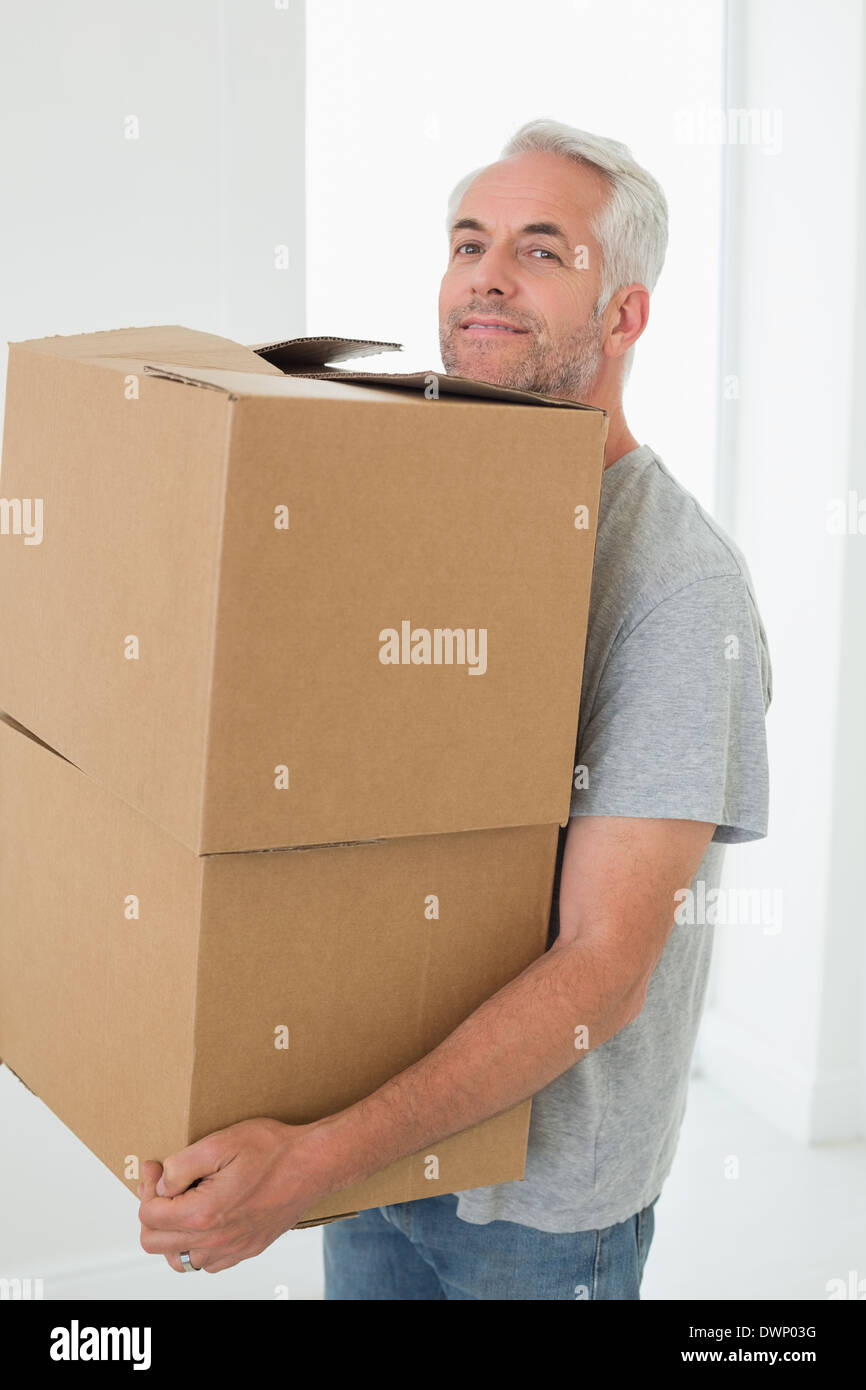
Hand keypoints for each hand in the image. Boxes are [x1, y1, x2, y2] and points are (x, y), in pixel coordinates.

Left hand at [137, 1116, 328, 1273]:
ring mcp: (231, 1249)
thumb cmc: (273, 1151)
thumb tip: (160, 1183)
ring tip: (181, 1204)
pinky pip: (206, 1264)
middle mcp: (215, 1240)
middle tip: (165, 1183)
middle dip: (152, 1210)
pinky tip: (205, 1219)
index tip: (156, 1166)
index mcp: (203, 1214)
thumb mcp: (220, 1143)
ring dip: (171, 1233)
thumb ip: (181, 1166)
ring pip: (178, 1259)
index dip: (147, 1186)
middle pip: (155, 1242)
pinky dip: (196, 1246)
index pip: (148, 1215)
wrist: (312, 1165)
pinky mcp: (246, 1250)